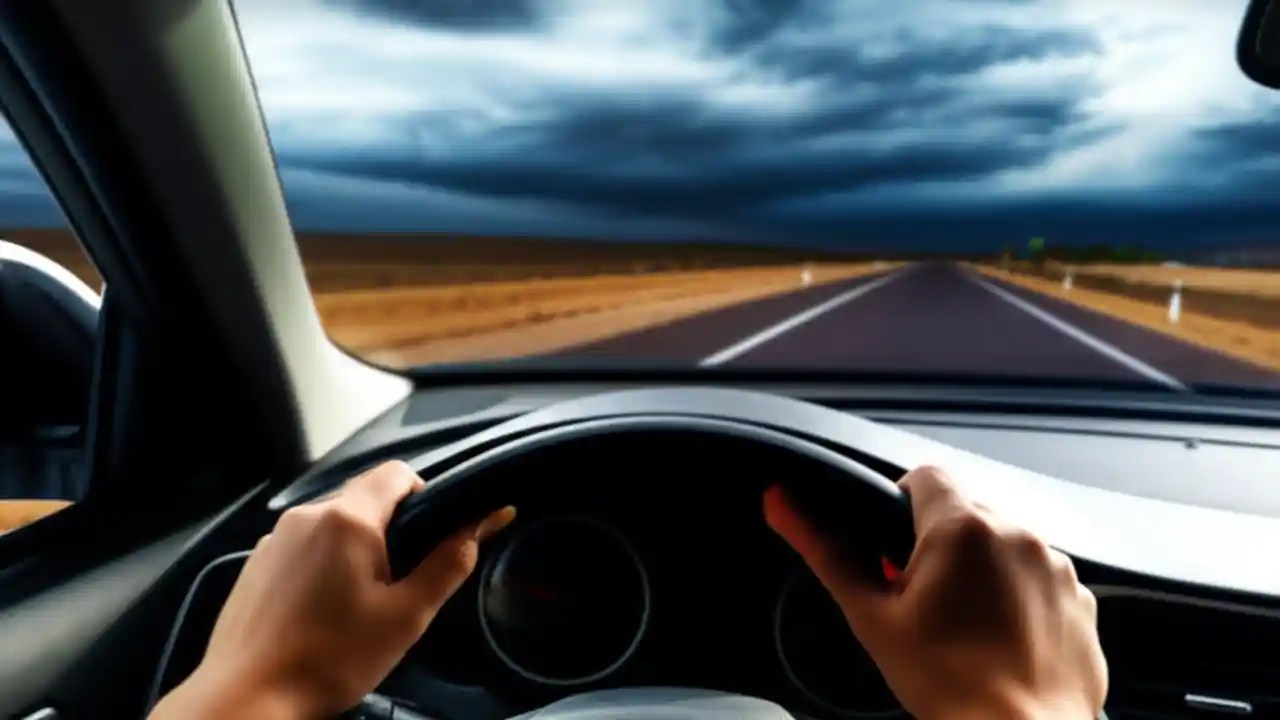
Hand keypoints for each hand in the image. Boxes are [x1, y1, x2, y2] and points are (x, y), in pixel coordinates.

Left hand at [151, 461, 514, 718]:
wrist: (247, 699)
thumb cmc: (333, 657)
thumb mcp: (406, 616)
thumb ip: (449, 563)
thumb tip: (488, 517)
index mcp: (346, 519)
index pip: (398, 473)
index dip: (425, 496)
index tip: (431, 542)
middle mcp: (306, 515)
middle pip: (365, 497)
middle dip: (391, 528)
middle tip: (400, 583)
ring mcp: (274, 538)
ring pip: (333, 523)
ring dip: (355, 547)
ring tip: (359, 602)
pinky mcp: (256, 563)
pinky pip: (304, 545)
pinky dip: (323, 563)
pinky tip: (321, 610)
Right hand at [765, 466, 1105, 719]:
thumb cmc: (947, 683)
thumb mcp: (871, 617)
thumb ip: (824, 551)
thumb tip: (779, 503)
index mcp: (962, 527)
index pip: (924, 476)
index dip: (901, 506)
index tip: (896, 551)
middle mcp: (1018, 533)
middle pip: (965, 512)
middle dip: (941, 545)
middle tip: (925, 601)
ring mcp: (1056, 566)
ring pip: (1004, 545)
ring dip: (984, 570)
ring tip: (966, 627)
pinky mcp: (1081, 598)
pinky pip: (1040, 578)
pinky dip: (1020, 597)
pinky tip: (1002, 639)